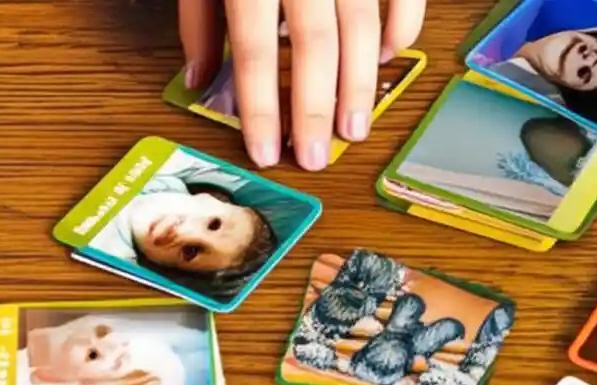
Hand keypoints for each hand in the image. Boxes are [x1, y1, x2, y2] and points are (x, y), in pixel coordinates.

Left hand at [178, 0, 426, 170]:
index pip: (257, 47)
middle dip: (315, 108)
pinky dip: (400, 32)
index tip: (265, 151)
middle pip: (316, 44)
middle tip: (314, 157)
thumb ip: (199, 14)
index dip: (261, 105)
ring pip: (364, 27)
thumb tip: (197, 79)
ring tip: (353, 129)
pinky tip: (385, 62)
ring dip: (360, 86)